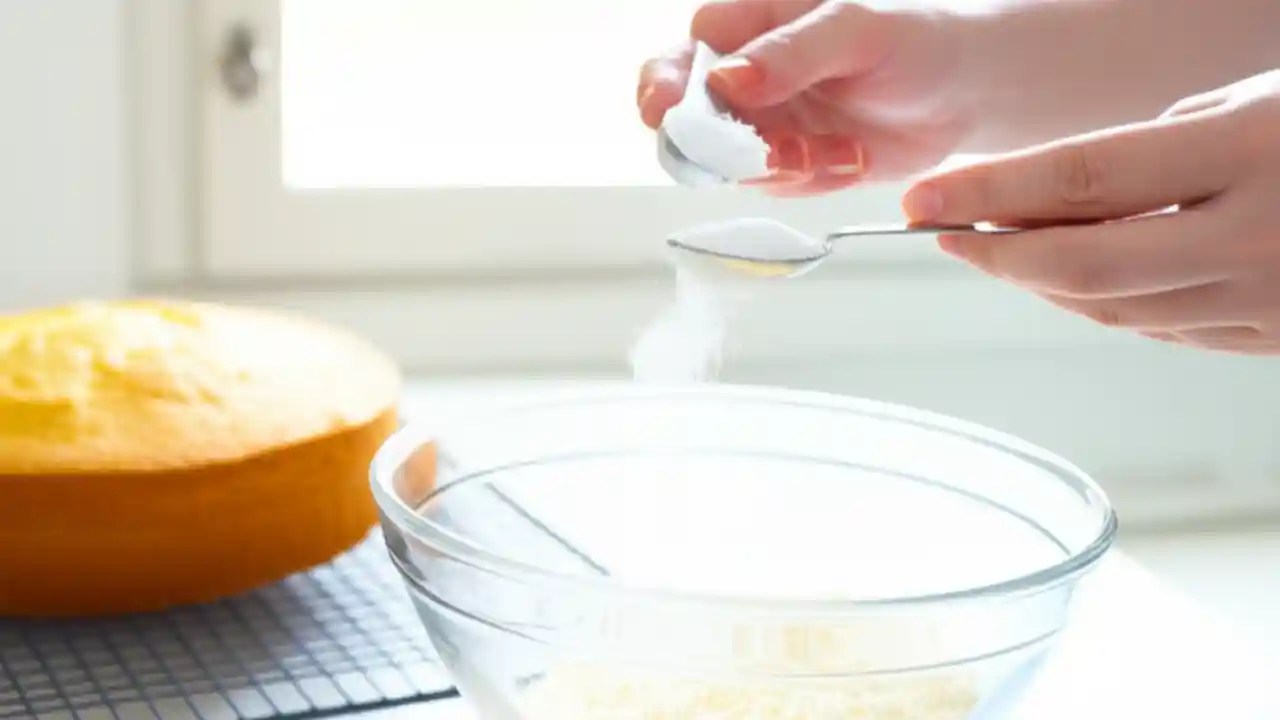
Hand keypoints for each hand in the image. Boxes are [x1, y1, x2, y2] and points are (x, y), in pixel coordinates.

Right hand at [637, 0, 973, 194]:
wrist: (969, 88)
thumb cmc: (917, 35)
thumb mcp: (857, 28)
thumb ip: (790, 52)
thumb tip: (724, 82)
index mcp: (749, 24)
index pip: (681, 57)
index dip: (665, 86)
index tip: (665, 111)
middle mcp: (745, 78)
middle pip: (690, 120)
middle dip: (724, 146)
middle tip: (776, 152)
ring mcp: (765, 124)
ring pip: (732, 163)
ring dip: (782, 165)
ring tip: (841, 149)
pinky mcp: (790, 163)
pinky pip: (775, 186)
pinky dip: (813, 179)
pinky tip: (855, 157)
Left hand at [903, 70, 1279, 354]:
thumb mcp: (1258, 102)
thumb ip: (1160, 147)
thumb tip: (1063, 193)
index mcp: (1247, 154)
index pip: (1083, 180)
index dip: (990, 194)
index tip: (925, 199)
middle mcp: (1254, 238)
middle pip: (1081, 263)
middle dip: (996, 254)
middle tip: (946, 235)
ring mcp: (1264, 300)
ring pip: (1114, 309)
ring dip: (1041, 282)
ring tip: (1002, 251)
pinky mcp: (1273, 339)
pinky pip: (1163, 331)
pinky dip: (1104, 304)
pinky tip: (1072, 279)